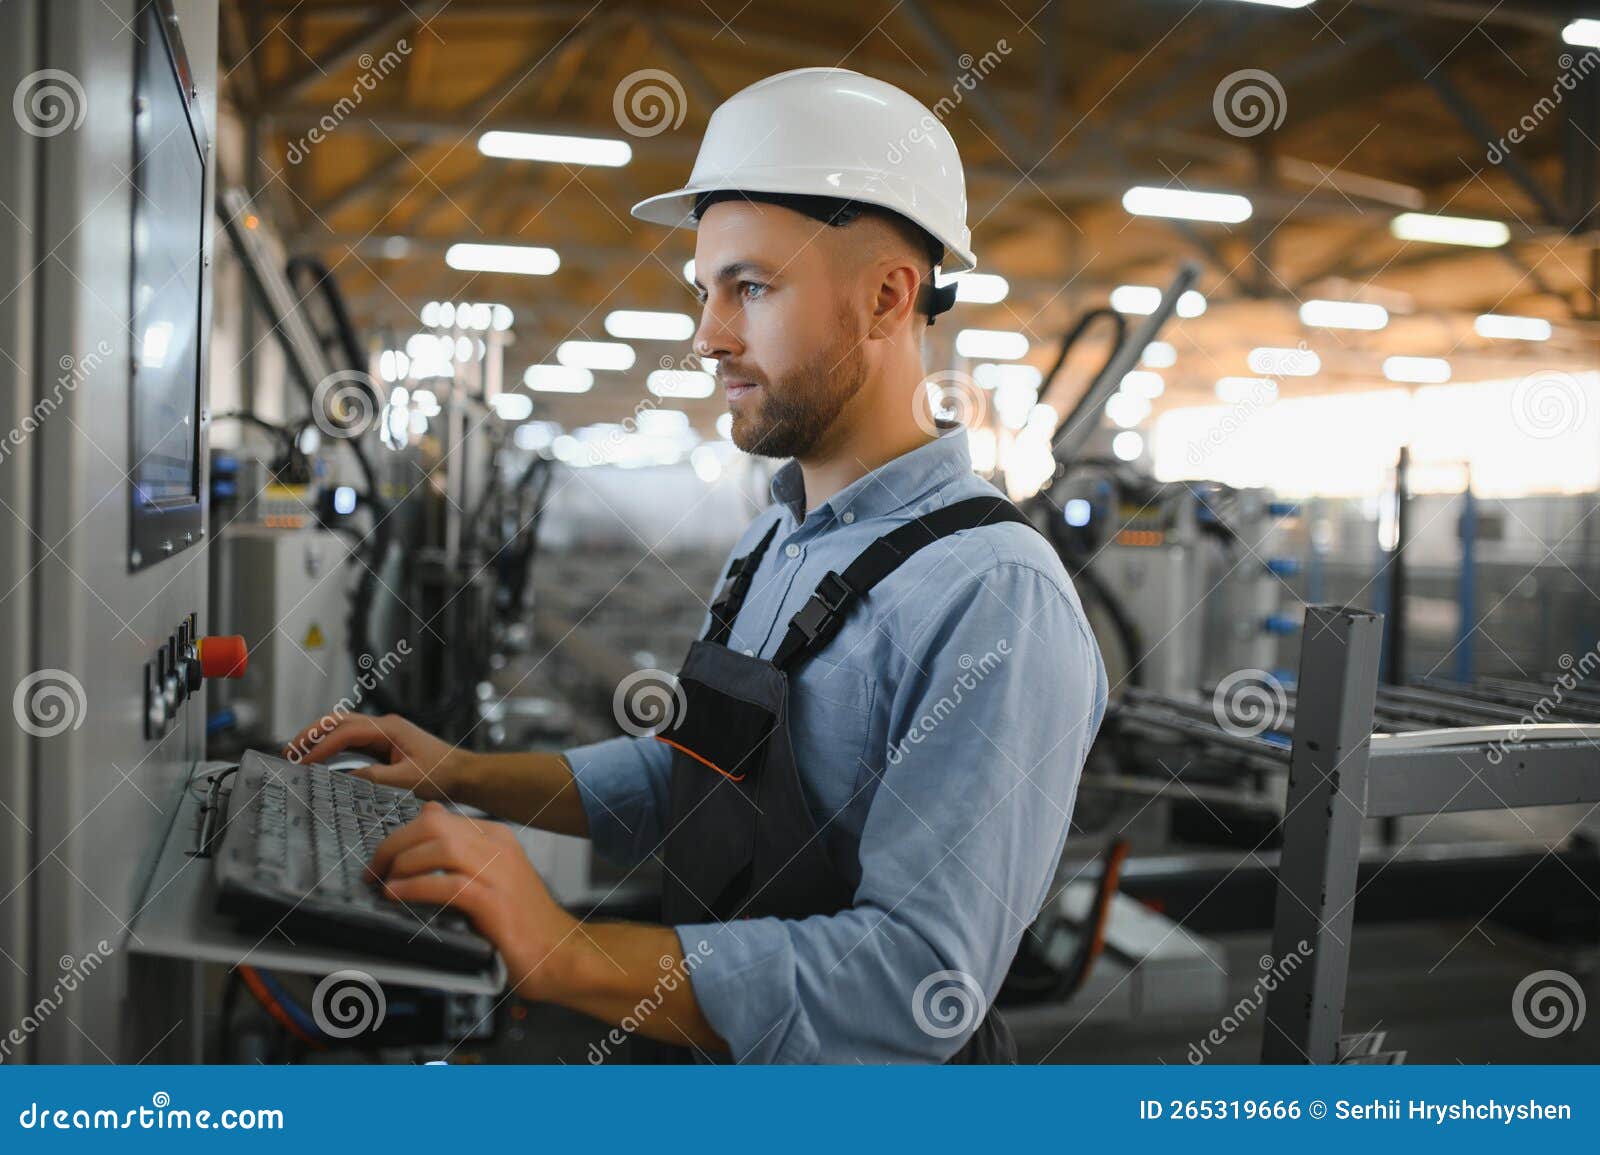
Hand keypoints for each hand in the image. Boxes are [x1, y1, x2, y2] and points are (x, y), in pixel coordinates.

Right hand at [283, 713, 467, 801]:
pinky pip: (351, 740)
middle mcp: (384, 726)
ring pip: (343, 728)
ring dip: (319, 739)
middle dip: (311, 735)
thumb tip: (342, 778)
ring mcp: (384, 733)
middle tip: (288, 753)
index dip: (321, 746)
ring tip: (296, 755)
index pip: (346, 732)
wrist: (463, 775)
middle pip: (338, 722)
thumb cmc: (441, 776)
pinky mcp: (384, 743)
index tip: (302, 762)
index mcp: (389, 729)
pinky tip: (319, 760)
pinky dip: (332, 747)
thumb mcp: (406, 781)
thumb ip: (373, 778)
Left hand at [366, 802, 579, 998]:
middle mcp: (498, 847)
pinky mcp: (494, 903)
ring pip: (438, 847)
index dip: (400, 836)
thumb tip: (429, 813)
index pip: (436, 818)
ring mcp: (498, 873)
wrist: (560, 953)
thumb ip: (461, 849)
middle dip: (393, 846)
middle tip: (374, 872)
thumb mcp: (491, 874)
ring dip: (401, 865)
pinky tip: (397, 897)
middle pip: (433, 826)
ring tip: (384, 885)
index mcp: (496, 837)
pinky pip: (445, 884)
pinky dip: (414, 888)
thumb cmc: (521, 921)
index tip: (381, 860)